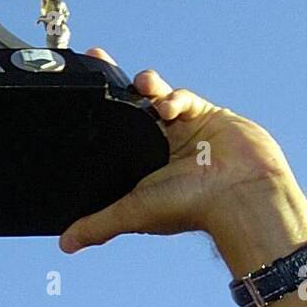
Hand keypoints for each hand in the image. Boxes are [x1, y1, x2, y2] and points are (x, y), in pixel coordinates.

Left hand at [60, 52, 306, 253]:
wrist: (240, 191)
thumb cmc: (189, 206)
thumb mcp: (132, 212)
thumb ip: (98, 225)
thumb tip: (65, 246)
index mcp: (142, 170)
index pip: (111, 139)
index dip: (96, 119)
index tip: (79, 97)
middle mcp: (160, 149)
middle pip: (131, 110)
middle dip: (116, 87)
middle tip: (98, 60)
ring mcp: (183, 130)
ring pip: (155, 98)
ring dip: (145, 88)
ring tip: (141, 85)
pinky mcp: (206, 114)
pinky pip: (182, 97)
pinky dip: (173, 97)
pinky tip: (169, 108)